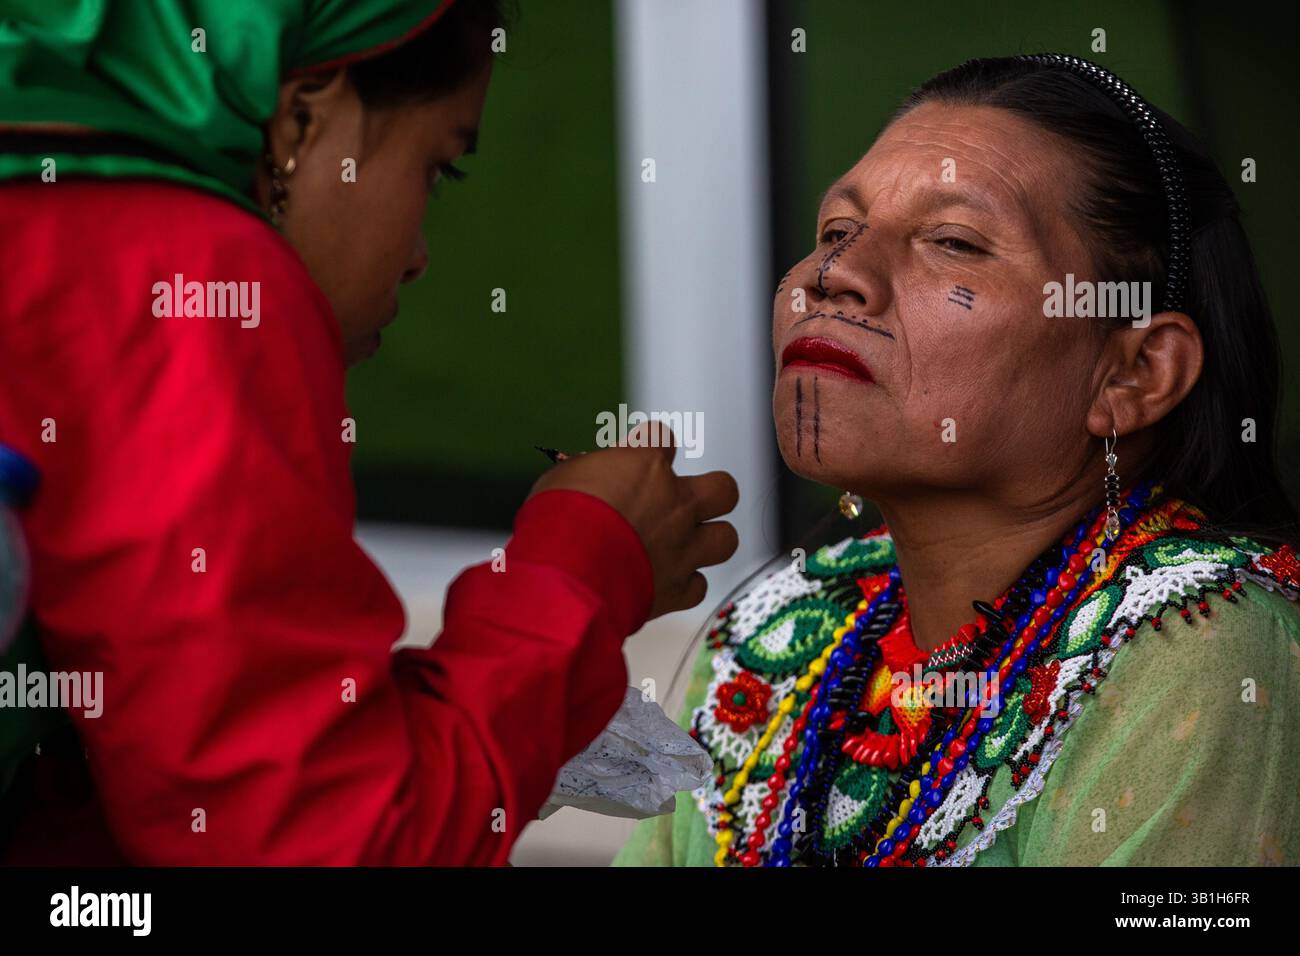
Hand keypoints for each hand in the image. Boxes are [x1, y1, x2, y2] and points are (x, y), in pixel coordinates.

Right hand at [528, 421, 738, 617]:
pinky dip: (684, 585)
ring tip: (686, 545)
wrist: (566, 572)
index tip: (638, 455)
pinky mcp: (676, 589)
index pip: (662, 437)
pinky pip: (698, 586)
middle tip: (687, 501)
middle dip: (711, 494)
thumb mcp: (564, 477)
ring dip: (708, 541)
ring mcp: (682, 548)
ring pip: (726, 539)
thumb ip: (590, 472)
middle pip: (723, 489)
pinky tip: (666, 582)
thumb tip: (593, 473)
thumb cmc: (557, 519)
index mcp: (647, 467)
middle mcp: (676, 504)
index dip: (649, 446)